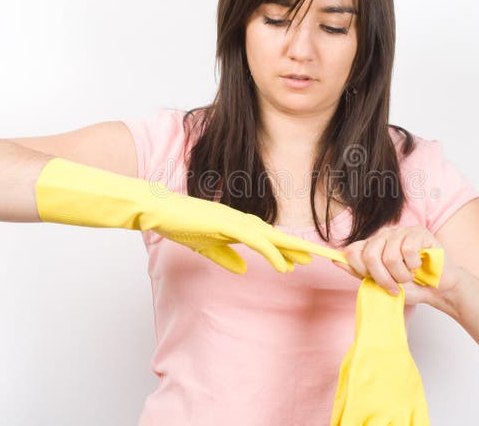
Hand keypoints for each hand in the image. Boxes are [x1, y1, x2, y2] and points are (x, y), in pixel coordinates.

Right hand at [150, 191, 316, 273]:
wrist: (160, 210)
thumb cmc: (180, 224)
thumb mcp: (206, 247)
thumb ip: (225, 257)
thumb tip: (244, 269)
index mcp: (236, 226)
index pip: (267, 238)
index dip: (285, 249)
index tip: (302, 260)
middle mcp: (240, 221)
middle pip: (275, 236)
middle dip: (296, 247)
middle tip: (319, 258)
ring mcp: (235, 221)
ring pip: (271, 237)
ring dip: (291, 249)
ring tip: (309, 260)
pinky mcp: (227, 224)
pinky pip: (256, 241)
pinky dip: (272, 252)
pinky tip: (283, 264)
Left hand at [331, 225, 459, 304]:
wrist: (437, 290)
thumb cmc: (411, 286)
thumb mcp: (380, 283)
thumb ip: (358, 271)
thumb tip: (334, 259)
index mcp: (372, 245)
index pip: (352, 251)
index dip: (361, 270)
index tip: (375, 281)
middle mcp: (384, 236)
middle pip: (369, 255)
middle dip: (383, 278)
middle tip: (395, 287)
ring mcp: (401, 232)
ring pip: (390, 256)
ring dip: (402, 275)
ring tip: (409, 276)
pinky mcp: (419, 232)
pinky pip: (408, 250)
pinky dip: (414, 265)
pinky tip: (419, 265)